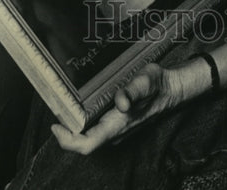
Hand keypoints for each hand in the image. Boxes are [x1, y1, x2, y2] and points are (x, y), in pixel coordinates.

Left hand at [52, 62, 188, 154]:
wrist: (172, 89)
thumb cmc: (158, 85)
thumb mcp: (145, 81)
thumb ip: (133, 91)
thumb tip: (121, 102)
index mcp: (118, 125)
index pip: (87, 145)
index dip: (68, 141)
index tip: (55, 126)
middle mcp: (116, 132)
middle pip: (84, 143)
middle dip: (66, 133)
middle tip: (54, 112)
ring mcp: (117, 130)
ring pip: (89, 138)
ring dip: (73, 129)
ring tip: (62, 110)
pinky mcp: (118, 124)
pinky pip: (95, 131)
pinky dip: (82, 124)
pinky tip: (78, 109)